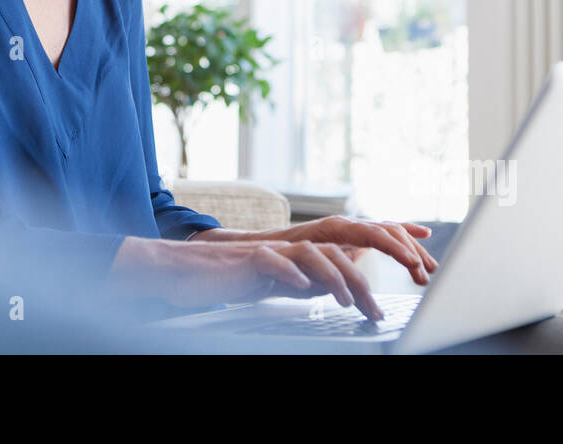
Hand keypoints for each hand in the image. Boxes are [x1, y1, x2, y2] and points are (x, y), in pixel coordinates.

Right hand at [107, 236, 387, 319]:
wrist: (185, 273)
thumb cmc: (228, 280)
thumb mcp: (275, 285)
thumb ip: (305, 282)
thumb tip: (337, 287)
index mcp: (295, 258)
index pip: (338, 263)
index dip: (362, 283)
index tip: (377, 311)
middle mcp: (286, 250)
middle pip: (333, 255)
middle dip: (359, 282)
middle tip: (374, 310)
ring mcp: (268, 252)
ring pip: (310, 253)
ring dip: (333, 275)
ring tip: (347, 300)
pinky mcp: (247, 260)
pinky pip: (272, 262)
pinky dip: (289, 273)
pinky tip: (301, 287)